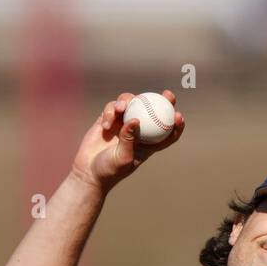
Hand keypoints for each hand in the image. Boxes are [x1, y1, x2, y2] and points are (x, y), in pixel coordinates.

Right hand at [70, 90, 184, 192]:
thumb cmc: (110, 170)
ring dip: (128, 101)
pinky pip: (112, 107)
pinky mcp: (108, 119)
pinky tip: (106, 124)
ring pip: (132, 103)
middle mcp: (138, 130)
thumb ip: (129, 139)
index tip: (178, 115)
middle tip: (167, 94)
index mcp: (148, 143)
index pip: (167, 132)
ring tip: (121, 108)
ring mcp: (123, 123)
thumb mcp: (123, 158)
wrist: (88, 171)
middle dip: (163, 100)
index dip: (176, 123)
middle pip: (153, 111)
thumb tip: (136, 120)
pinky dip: (110, 112)